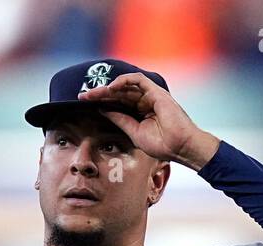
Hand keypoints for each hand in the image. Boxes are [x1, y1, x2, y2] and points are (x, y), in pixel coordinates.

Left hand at [78, 73, 220, 169]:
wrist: (180, 147)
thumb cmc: (162, 144)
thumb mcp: (134, 132)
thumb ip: (119, 119)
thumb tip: (103, 109)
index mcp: (140, 112)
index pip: (117, 103)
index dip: (101, 101)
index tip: (84, 103)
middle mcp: (144, 102)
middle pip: (118, 93)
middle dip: (100, 93)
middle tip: (82, 96)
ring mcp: (150, 96)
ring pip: (126, 86)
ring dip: (108, 87)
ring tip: (93, 92)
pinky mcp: (156, 92)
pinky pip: (137, 80)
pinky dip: (123, 81)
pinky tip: (111, 87)